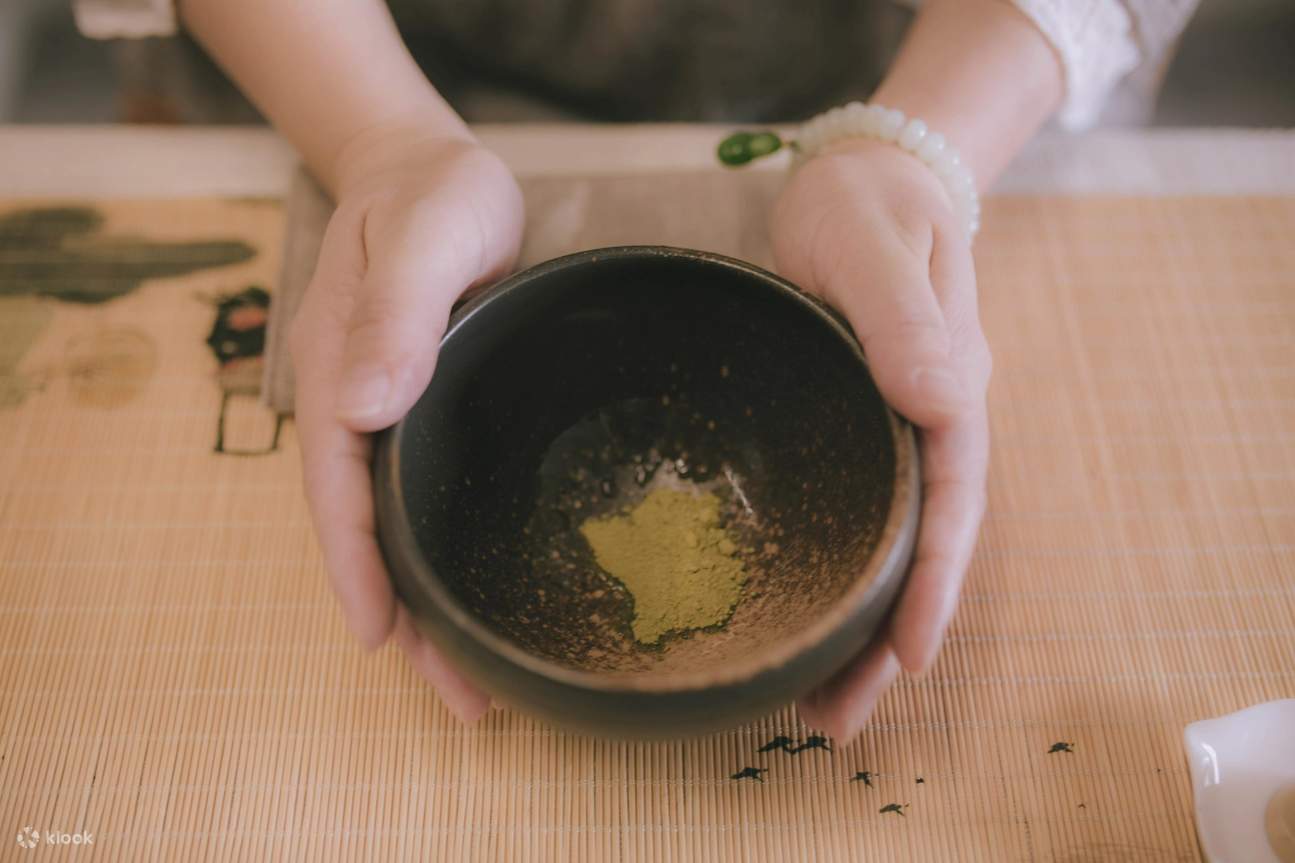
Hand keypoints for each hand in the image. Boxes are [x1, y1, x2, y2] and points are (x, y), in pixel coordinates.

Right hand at [289, 130, 523, 721]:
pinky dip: (453, 548)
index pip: (339, 489)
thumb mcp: (420, 236)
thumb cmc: (428, 194)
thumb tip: (366, 407)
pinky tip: (487, 588)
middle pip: (371, 530)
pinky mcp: (435, 409)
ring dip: (435, 599)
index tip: (385, 640)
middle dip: (408, 616)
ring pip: (404, 523)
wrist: (429, 168)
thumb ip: (395, 312)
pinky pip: (436, 493)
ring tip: (481, 680)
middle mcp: (361, 407)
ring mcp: (396, 412)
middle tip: (463, 699)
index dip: (357, 567)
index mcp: (342, 374)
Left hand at [770, 139, 991, 740]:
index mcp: (947, 388)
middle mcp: (925, 423)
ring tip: (811, 705)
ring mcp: (888, 430)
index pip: (950, 499)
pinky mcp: (847, 430)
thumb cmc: (865, 207)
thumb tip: (945, 398)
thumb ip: (906, 318)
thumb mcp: (877, 247)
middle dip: (887, 636)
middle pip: (918, 545)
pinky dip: (827, 570)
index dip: (933, 581)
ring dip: (855, 624)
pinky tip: (793, 613)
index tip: (907, 655)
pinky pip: (845, 513)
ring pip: (882, 543)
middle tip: (838, 720)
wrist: (859, 183)